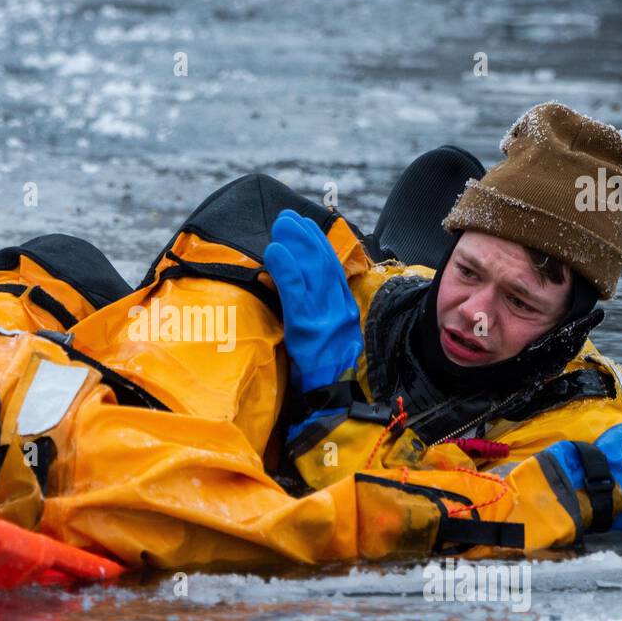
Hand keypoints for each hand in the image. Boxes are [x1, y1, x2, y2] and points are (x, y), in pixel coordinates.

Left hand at [264, 209, 362, 392]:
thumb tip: (293, 291)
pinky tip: (275, 251)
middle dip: (306, 237)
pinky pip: (296, 292)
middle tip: (288, 218)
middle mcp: (340, 310)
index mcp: (346, 312)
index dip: (320, 246)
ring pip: (312, 272)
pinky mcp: (308, 328)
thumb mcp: (326, 340)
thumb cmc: (324, 376)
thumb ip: (315, 314)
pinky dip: (286, 268)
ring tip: (280, 225)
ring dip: (295, 244)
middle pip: (324, 264)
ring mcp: (326, 318)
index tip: (307, 227)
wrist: (331, 402)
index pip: (334, 271)